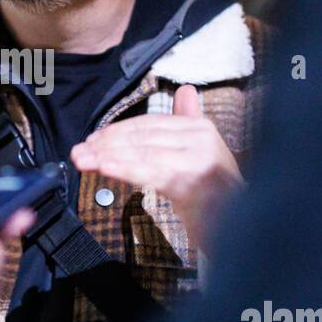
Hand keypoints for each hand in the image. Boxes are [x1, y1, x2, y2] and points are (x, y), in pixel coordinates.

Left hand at [70, 84, 243, 246]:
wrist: (241, 230)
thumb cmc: (216, 198)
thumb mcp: (201, 155)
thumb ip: (188, 122)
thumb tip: (186, 90)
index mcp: (201, 128)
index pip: (150, 124)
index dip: (118, 131)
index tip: (93, 140)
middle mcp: (201, 138)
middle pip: (143, 137)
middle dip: (106, 145)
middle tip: (80, 152)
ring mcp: (199, 159)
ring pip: (143, 153)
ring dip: (108, 157)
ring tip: (84, 161)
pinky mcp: (192, 181)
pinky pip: (151, 172)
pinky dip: (124, 169)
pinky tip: (104, 168)